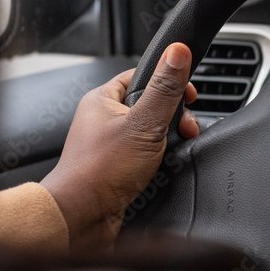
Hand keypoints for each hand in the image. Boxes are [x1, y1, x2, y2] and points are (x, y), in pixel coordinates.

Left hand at [40, 43, 200, 250]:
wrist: (81, 218)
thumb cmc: (100, 171)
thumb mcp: (143, 123)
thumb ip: (164, 89)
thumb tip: (178, 52)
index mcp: (102, 99)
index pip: (143, 75)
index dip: (169, 82)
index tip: (189, 95)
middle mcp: (104, 120)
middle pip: (152, 105)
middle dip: (174, 117)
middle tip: (183, 129)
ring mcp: (111, 144)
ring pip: (152, 131)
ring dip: (169, 140)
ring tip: (172, 151)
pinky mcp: (118, 167)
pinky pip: (148, 154)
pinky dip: (161, 159)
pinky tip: (164, 167)